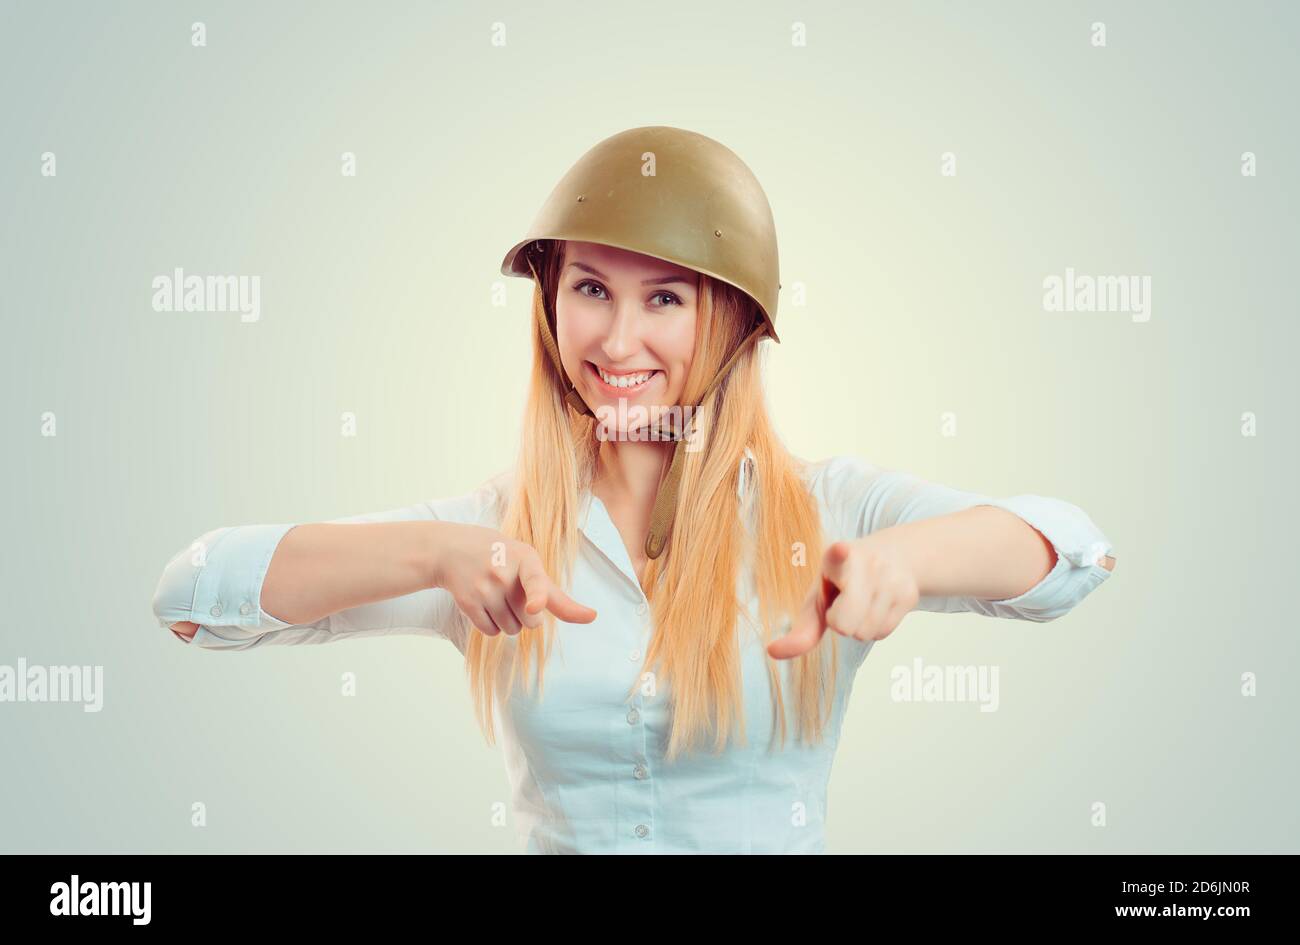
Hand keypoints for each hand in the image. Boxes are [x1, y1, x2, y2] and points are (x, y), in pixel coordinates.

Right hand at [432, 524, 596, 636]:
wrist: (452, 549)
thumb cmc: (501, 557)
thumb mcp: (526, 562)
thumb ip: (553, 592)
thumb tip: (591, 616)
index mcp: (525, 558)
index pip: (534, 582)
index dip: (537, 598)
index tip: (534, 607)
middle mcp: (504, 573)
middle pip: (531, 621)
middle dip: (527, 615)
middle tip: (512, 592)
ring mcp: (484, 588)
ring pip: (511, 630)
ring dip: (509, 622)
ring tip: (495, 594)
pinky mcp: (468, 603)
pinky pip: (491, 632)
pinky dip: (492, 626)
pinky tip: (483, 604)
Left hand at [767, 537, 919, 659]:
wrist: (894, 557)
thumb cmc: (843, 582)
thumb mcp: (819, 598)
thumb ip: (801, 628)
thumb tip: (772, 652)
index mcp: (836, 557)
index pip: (839, 556)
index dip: (839, 555)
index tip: (840, 549)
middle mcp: (867, 562)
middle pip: (845, 625)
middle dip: (840, 624)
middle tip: (843, 602)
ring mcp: (891, 577)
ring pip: (865, 633)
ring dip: (859, 627)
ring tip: (862, 601)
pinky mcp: (909, 594)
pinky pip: (883, 634)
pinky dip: (876, 627)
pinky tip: (878, 605)